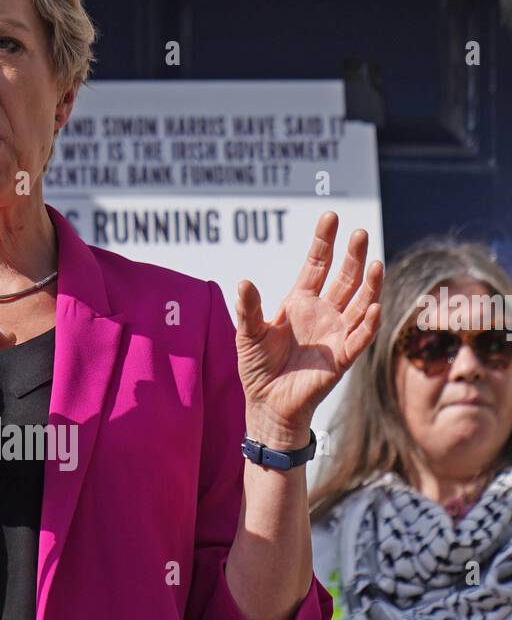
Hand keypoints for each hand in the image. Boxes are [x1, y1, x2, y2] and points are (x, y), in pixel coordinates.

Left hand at [235, 212, 382, 446]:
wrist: (268, 404)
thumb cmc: (258, 367)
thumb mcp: (248, 335)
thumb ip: (248, 309)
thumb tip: (243, 282)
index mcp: (300, 301)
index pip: (317, 264)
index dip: (324, 241)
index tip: (331, 215)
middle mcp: (324, 313)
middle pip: (344, 278)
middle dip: (353, 256)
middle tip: (359, 233)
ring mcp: (336, 333)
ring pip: (359, 303)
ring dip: (369, 285)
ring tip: (376, 263)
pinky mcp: (342, 358)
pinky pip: (359, 338)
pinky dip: (368, 324)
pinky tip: (374, 307)